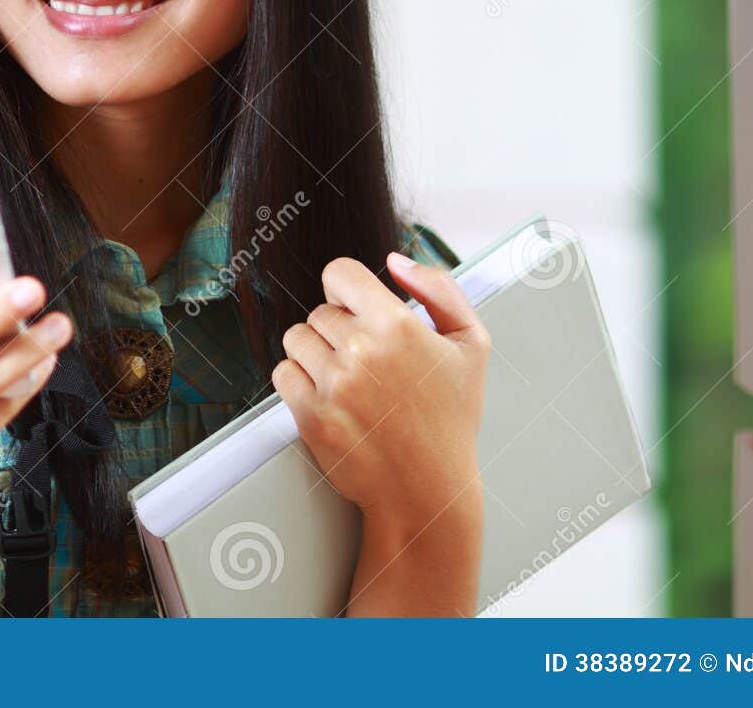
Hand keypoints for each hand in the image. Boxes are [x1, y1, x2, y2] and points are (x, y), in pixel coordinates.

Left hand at [273, 251, 488, 548]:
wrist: (426, 490)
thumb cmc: (449, 419)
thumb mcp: (470, 345)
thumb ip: (439, 290)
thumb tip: (394, 261)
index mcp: (396, 325)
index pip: (338, 273)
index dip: (347, 290)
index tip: (358, 310)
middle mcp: (360, 350)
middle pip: (319, 311)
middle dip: (339, 330)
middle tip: (369, 363)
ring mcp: (332, 383)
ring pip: (297, 339)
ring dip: (316, 354)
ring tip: (350, 381)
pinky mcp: (309, 414)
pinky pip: (283, 373)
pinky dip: (299, 382)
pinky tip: (331, 398)